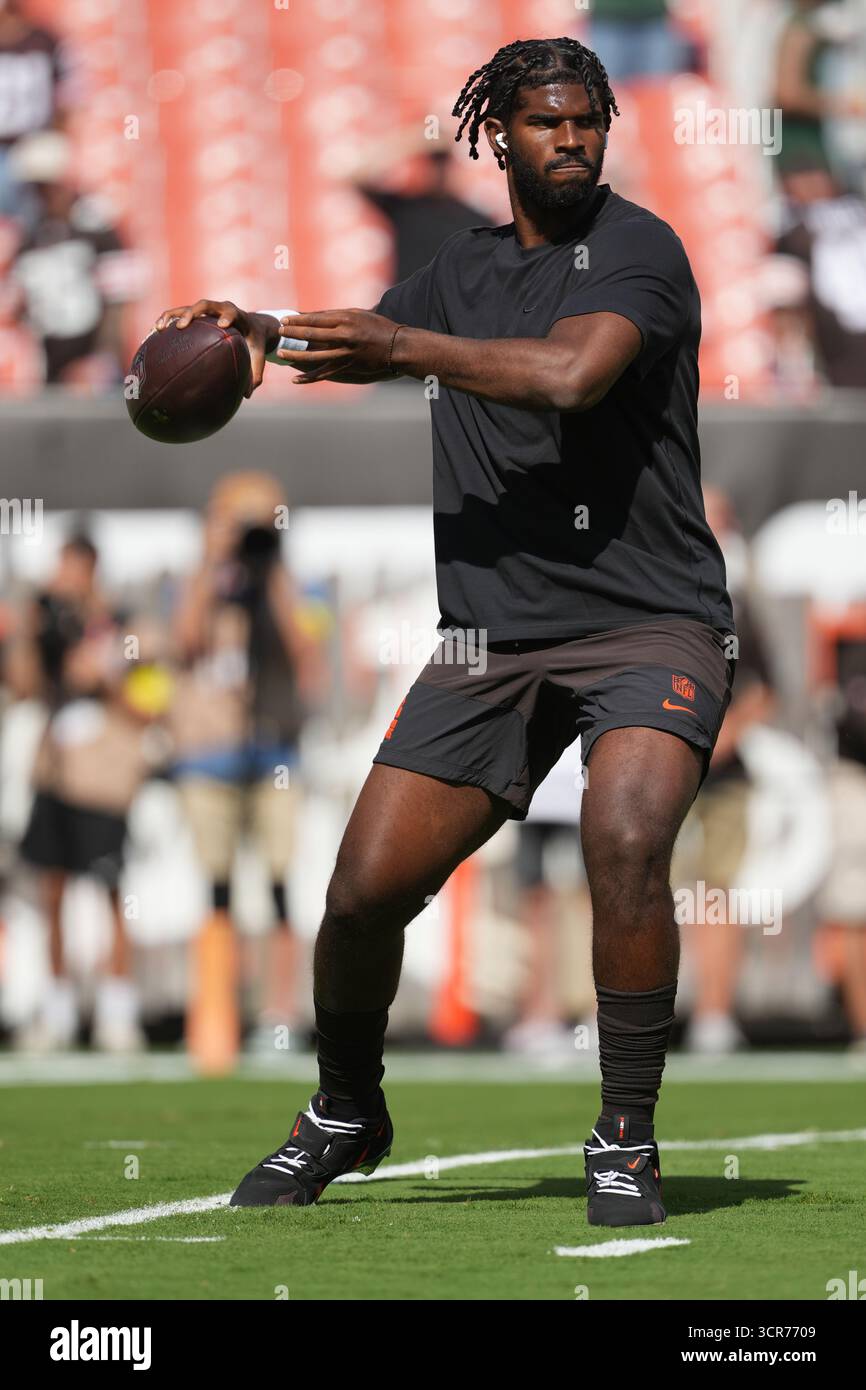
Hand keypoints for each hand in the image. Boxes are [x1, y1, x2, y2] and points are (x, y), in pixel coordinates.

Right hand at [153, 299, 275, 395]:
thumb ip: (255, 374)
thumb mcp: (258, 357)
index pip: (231, 312)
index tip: (223, 325)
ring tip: (158, 328)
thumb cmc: (254, 342)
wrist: (251, 325)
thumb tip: (247, 395)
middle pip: (203, 305)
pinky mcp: (194, 315)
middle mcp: (219, 308)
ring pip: (185, 308)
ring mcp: (204, 310)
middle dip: (192, 313)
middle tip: (182, 326)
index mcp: (237, 315)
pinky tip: (152, 334)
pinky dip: (165, 322)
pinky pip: (176, 315)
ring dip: (171, 316)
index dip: (227, 316)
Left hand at [274, 309, 401, 382]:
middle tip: (279, 332)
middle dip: (293, 333)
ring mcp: (345, 353)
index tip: (285, 319)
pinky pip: (324, 374)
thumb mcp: (358, 314)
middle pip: (312, 334)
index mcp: (346, 319)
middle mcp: (344, 335)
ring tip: (281, 354)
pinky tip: (295, 380)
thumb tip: (314, 316)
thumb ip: (337, 315)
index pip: (316, 318)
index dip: (298, 320)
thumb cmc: (378, 326)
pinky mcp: (348, 367)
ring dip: (296, 355)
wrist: (397, 346)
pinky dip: (309, 378)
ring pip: (314, 356)